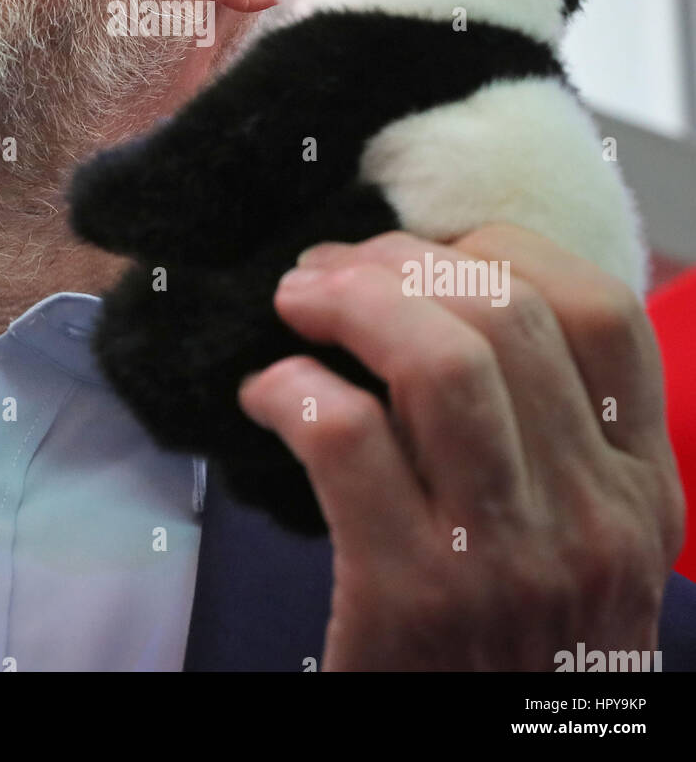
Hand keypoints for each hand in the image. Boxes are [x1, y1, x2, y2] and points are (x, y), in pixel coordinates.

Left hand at [237, 225, 685, 670]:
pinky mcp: (409, 599)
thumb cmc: (519, 656)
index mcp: (641, 494)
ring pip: (439, 361)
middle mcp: (592, 519)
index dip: (502, 250)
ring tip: (297, 301)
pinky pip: (346, 437)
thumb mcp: (580, 550)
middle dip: (400, 263)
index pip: (603, 312)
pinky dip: (291, 389)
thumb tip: (447, 300)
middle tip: (331, 269)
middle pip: (507, 315)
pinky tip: (266, 396)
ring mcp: (506, 561)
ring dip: (351, 302)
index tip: (429, 253)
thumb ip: (552, 443)